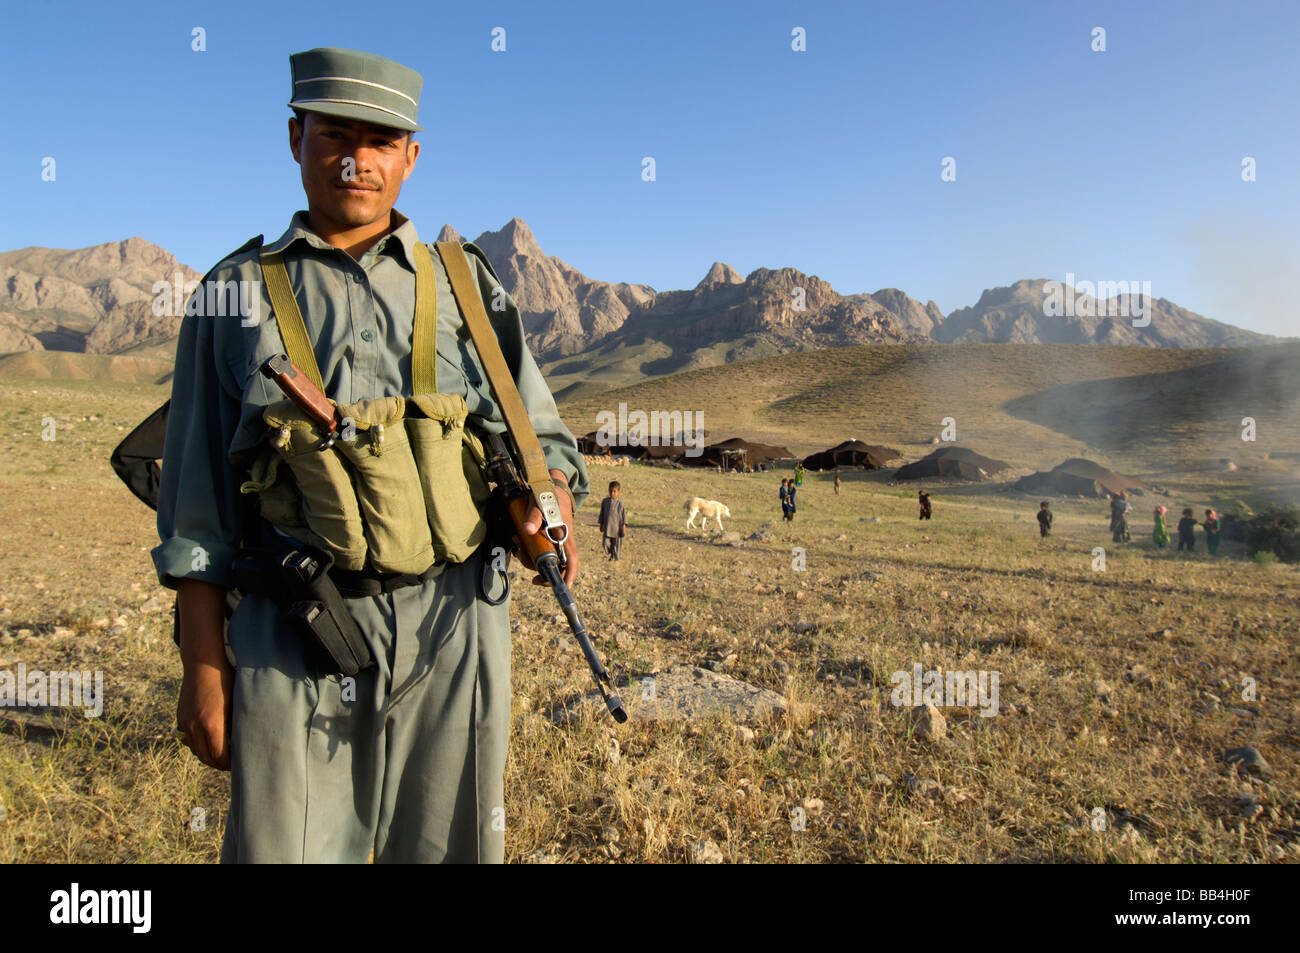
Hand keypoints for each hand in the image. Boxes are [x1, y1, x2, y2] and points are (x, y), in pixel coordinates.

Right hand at [176, 660, 232, 770]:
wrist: (203, 662)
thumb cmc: (226, 680)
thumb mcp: (236, 702)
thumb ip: (237, 725)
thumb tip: (244, 743)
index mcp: (211, 725)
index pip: (220, 757)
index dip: (230, 764)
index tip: (240, 764)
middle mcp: (195, 727)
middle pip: (206, 758)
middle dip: (220, 764)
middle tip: (233, 763)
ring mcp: (185, 723)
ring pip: (195, 750)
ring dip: (208, 756)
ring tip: (223, 754)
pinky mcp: (180, 717)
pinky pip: (188, 739)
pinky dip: (198, 745)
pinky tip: (210, 741)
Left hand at [521, 469, 578, 587]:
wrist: (551, 483)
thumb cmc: (548, 493)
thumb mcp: (540, 502)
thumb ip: (534, 515)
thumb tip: (526, 529)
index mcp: (564, 534)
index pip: (571, 559)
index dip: (569, 574)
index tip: (564, 587)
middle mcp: (561, 540)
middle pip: (556, 564)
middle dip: (542, 572)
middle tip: (532, 577)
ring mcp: (553, 539)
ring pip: (545, 558)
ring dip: (531, 559)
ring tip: (519, 550)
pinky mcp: (546, 536)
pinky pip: (539, 550)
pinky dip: (528, 550)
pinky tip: (518, 542)